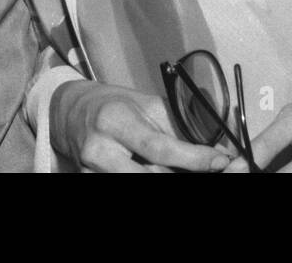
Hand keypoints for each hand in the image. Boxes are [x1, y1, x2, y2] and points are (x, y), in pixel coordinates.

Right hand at [51, 80, 231, 172]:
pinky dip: (152, 178)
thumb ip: (180, 125)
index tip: (220, 160)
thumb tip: (220, 143)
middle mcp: (100, 150)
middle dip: (185, 173)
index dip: (193, 158)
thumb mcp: (146, 105)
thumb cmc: (115, 106)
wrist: (71, 114)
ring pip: (143, 183)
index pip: (159, 147)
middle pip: (153, 175)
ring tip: (187, 168)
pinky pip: (127, 186)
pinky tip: (162, 171)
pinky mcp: (89, 182)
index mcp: (115, 120)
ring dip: (170, 176)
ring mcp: (91, 172)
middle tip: (210, 168)